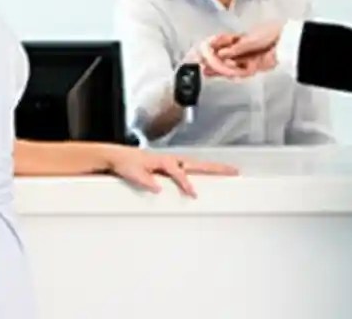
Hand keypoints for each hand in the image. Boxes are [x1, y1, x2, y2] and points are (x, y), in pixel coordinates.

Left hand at [105, 146, 237, 197]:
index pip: (179, 173)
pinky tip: (210, 177)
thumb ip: (146, 181)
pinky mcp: (172, 166)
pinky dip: (203, 171)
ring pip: (197, 165)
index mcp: (164, 161)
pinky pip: (191, 169)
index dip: (187, 183)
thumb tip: (158, 188)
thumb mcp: (133, 173)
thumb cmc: (126, 163)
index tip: (194, 193)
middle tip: (233, 171)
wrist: (118, 157)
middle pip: (198, 164)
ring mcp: (173, 162)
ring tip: (228, 171)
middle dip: (216, 168)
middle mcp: (171, 160)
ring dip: (213, 168)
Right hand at [200, 22, 283, 78]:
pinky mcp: (254, 68)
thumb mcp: (249, 39)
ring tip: (209, 70)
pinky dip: (233, 72)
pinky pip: (240, 72)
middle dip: (213, 63)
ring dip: (220, 69)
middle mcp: (242, 50)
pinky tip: (225, 71)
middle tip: (202, 66)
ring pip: (230, 67)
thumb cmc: (270, 33)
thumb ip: (235, 48)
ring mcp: (247, 59)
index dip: (212, 50)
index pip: (221, 46)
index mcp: (239, 40)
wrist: (286, 42)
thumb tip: (222, 53)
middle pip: (224, 58)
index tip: (202, 53)